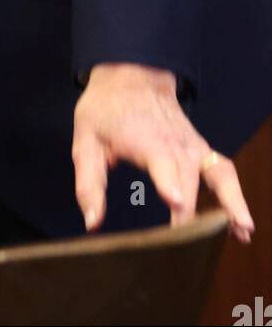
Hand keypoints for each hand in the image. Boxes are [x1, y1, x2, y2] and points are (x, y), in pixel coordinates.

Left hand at [72, 63, 254, 241]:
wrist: (132, 75)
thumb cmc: (106, 110)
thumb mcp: (86, 140)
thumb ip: (89, 182)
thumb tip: (92, 222)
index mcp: (146, 140)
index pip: (162, 163)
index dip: (170, 184)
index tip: (177, 203)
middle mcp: (176, 144)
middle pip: (189, 183)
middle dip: (190, 217)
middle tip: (185, 251)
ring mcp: (193, 147)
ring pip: (219, 175)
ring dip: (231, 203)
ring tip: (240, 233)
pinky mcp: (201, 150)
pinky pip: (224, 171)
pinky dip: (235, 195)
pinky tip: (239, 226)